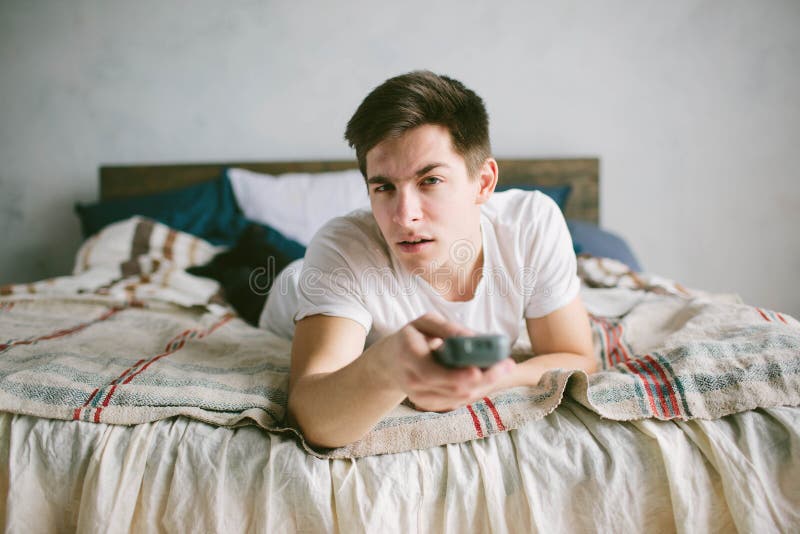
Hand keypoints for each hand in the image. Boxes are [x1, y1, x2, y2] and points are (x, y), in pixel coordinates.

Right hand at [368, 312, 515, 412]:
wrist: (391, 361)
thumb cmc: (413, 336)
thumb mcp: (425, 322)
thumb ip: (448, 328)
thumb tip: (474, 338)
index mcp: (409, 356)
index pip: (433, 373)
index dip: (459, 374)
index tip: (481, 368)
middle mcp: (413, 382)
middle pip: (455, 388)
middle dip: (485, 378)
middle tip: (507, 365)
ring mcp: (421, 398)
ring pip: (461, 397)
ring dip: (486, 384)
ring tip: (503, 367)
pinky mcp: (430, 405)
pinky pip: (459, 400)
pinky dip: (476, 389)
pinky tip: (488, 376)